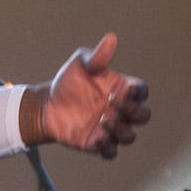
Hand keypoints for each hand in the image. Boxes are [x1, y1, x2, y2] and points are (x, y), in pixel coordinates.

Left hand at [19, 36, 154, 157]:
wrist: (47, 105)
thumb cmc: (68, 82)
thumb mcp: (80, 65)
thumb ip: (98, 57)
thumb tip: (111, 38)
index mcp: (121, 89)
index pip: (142, 92)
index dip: (140, 92)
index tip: (128, 88)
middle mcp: (120, 110)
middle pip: (143, 115)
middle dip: (134, 111)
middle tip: (113, 103)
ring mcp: (111, 128)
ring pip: (129, 136)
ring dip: (121, 130)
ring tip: (103, 120)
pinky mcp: (98, 143)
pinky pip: (111, 152)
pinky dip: (108, 148)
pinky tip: (96, 138)